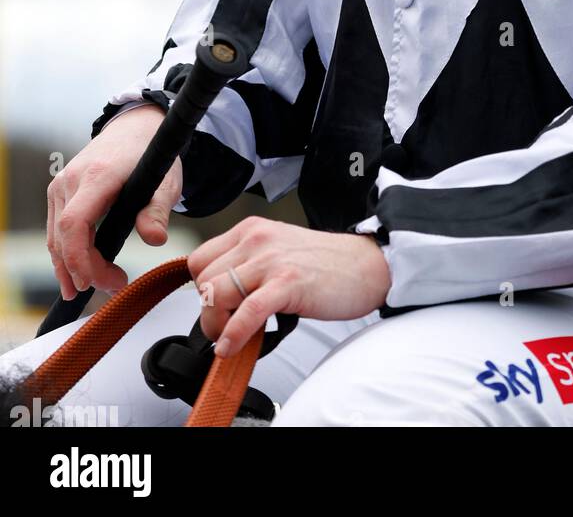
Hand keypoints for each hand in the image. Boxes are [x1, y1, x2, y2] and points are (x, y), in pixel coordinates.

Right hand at [47, 105, 180, 299]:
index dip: (79, 258)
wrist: (136, 127)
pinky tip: (79, 274)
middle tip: (112, 287)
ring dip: (70, 267)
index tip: (97, 281)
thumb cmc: (151, 154)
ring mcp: (61, 184)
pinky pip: (56, 229)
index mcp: (97, 176)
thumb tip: (155, 239)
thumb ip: (158, 210)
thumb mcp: (166, 180)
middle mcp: (72, 179)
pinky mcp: (60, 191)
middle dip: (82, 269)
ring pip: (55, 236)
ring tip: (95, 288)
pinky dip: (66, 253)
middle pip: (62, 236)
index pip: (74, 224)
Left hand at [187, 217, 391, 357]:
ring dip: (217, 324)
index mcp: (252, 230)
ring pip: (216, 293)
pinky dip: (233, 334)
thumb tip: (221, 304)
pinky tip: (233, 347)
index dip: (203, 289)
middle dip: (209, 310)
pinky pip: (246, 312)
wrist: (368, 265)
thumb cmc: (327, 264)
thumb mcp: (278, 252)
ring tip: (231, 337)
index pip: (200, 260)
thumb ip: (249, 268)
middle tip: (226, 326)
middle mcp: (256, 239)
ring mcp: (271, 260)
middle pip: (203, 279)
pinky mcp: (288, 283)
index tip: (219, 307)